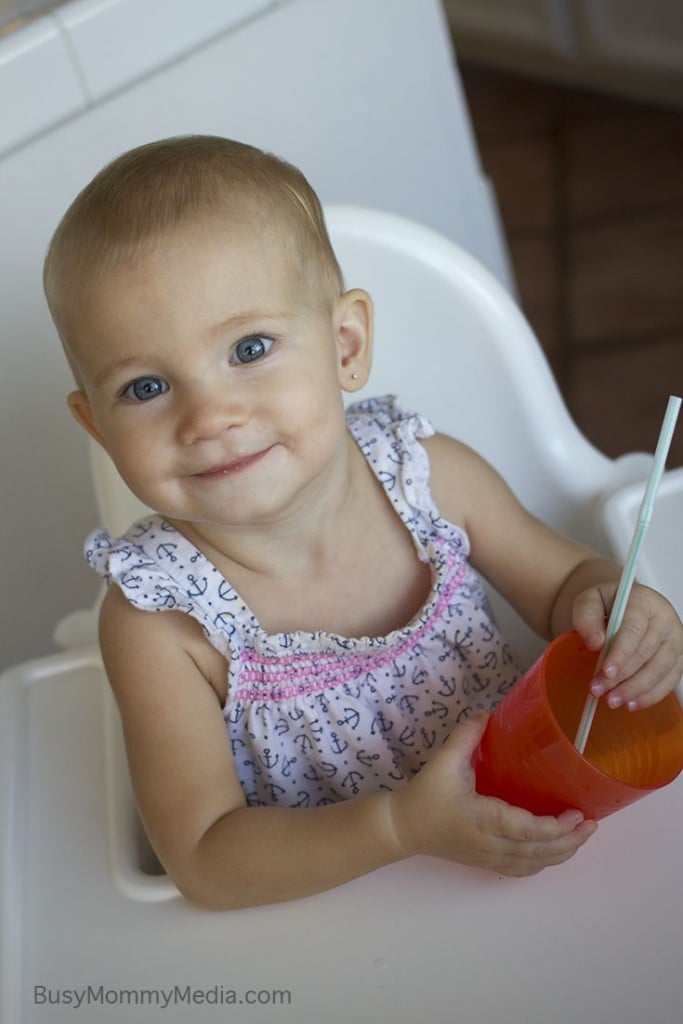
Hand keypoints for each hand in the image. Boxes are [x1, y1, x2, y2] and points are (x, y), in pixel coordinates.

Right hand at [388, 714, 595, 876]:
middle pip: (539, 852)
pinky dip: (544, 863)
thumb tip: (488, 713)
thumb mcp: (443, 760)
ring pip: (533, 864)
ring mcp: (489, 857)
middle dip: (570, 841)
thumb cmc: (425, 794)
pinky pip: (522, 869)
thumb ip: (466, 735)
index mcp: (483, 820)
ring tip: (581, 836)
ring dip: (561, 853)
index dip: (556, 827)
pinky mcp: (486, 862)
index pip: (527, 831)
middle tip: (592, 824)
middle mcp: (490, 844)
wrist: (403, 828)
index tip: (577, 813)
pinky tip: (556, 853)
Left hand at [572, 582, 682, 709]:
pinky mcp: (679, 658)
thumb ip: (587, 617)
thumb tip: (595, 642)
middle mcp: (665, 619)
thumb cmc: (610, 605)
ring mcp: (675, 640)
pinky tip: (631, 704)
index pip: (634, 629)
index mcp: (644, 601)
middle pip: (646, 652)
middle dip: (621, 676)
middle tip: (598, 690)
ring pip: (660, 670)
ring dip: (635, 689)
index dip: (620, 653)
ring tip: (612, 700)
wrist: (627, 606)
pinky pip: (669, 681)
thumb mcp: (590, 601)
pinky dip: (650, 696)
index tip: (605, 671)